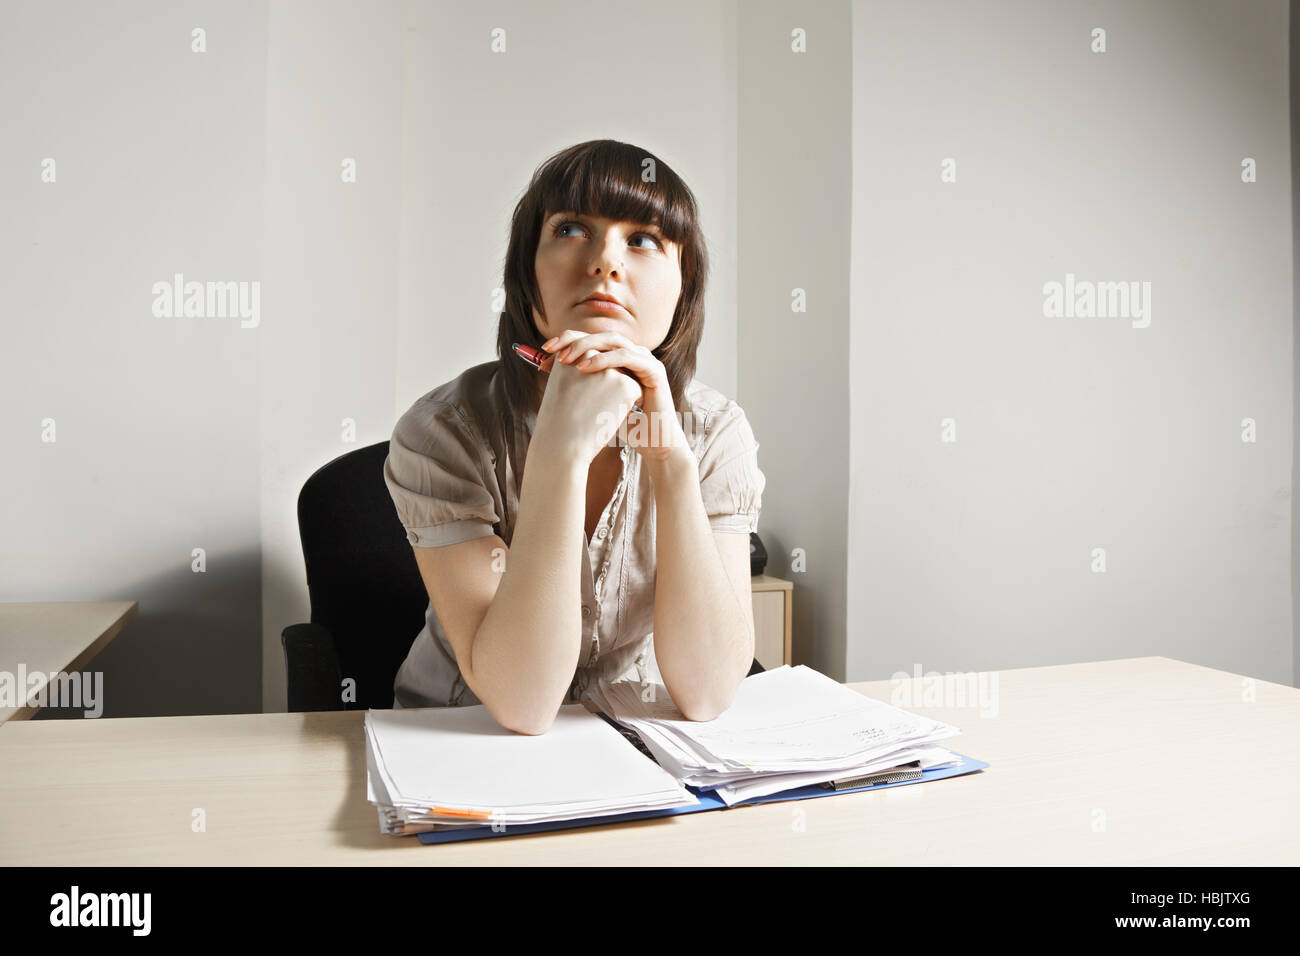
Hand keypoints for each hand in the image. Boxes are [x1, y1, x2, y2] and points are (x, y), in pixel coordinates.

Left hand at [542, 330, 685, 462]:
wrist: (651, 443)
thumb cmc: (621, 425)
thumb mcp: (593, 402)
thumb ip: (577, 383)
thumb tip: (545, 368)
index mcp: (617, 358)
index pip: (589, 341)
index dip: (565, 344)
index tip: (540, 357)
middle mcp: (631, 354)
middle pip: (599, 335)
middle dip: (571, 341)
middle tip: (548, 351)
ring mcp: (644, 360)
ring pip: (613, 340)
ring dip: (586, 346)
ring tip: (565, 360)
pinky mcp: (654, 370)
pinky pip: (627, 356)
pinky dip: (605, 359)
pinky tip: (585, 368)